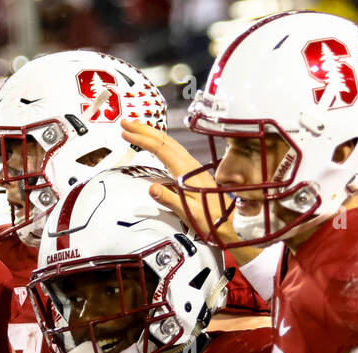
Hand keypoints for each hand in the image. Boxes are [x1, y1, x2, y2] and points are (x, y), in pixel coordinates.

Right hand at [120, 118, 251, 261]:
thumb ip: (170, 199)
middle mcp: (190, 165)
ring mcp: (192, 167)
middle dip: (144, 129)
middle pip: (165, 140)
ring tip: (136, 129)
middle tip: (126, 123)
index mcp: (186, 172)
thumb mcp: (189, 214)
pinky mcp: (193, 171)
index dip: (142, 140)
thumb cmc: (211, 221)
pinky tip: (156, 145)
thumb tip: (152, 188)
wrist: (230, 224)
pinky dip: (161, 143)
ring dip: (152, 134)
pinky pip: (174, 150)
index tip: (126, 134)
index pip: (161, 149)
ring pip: (169, 143)